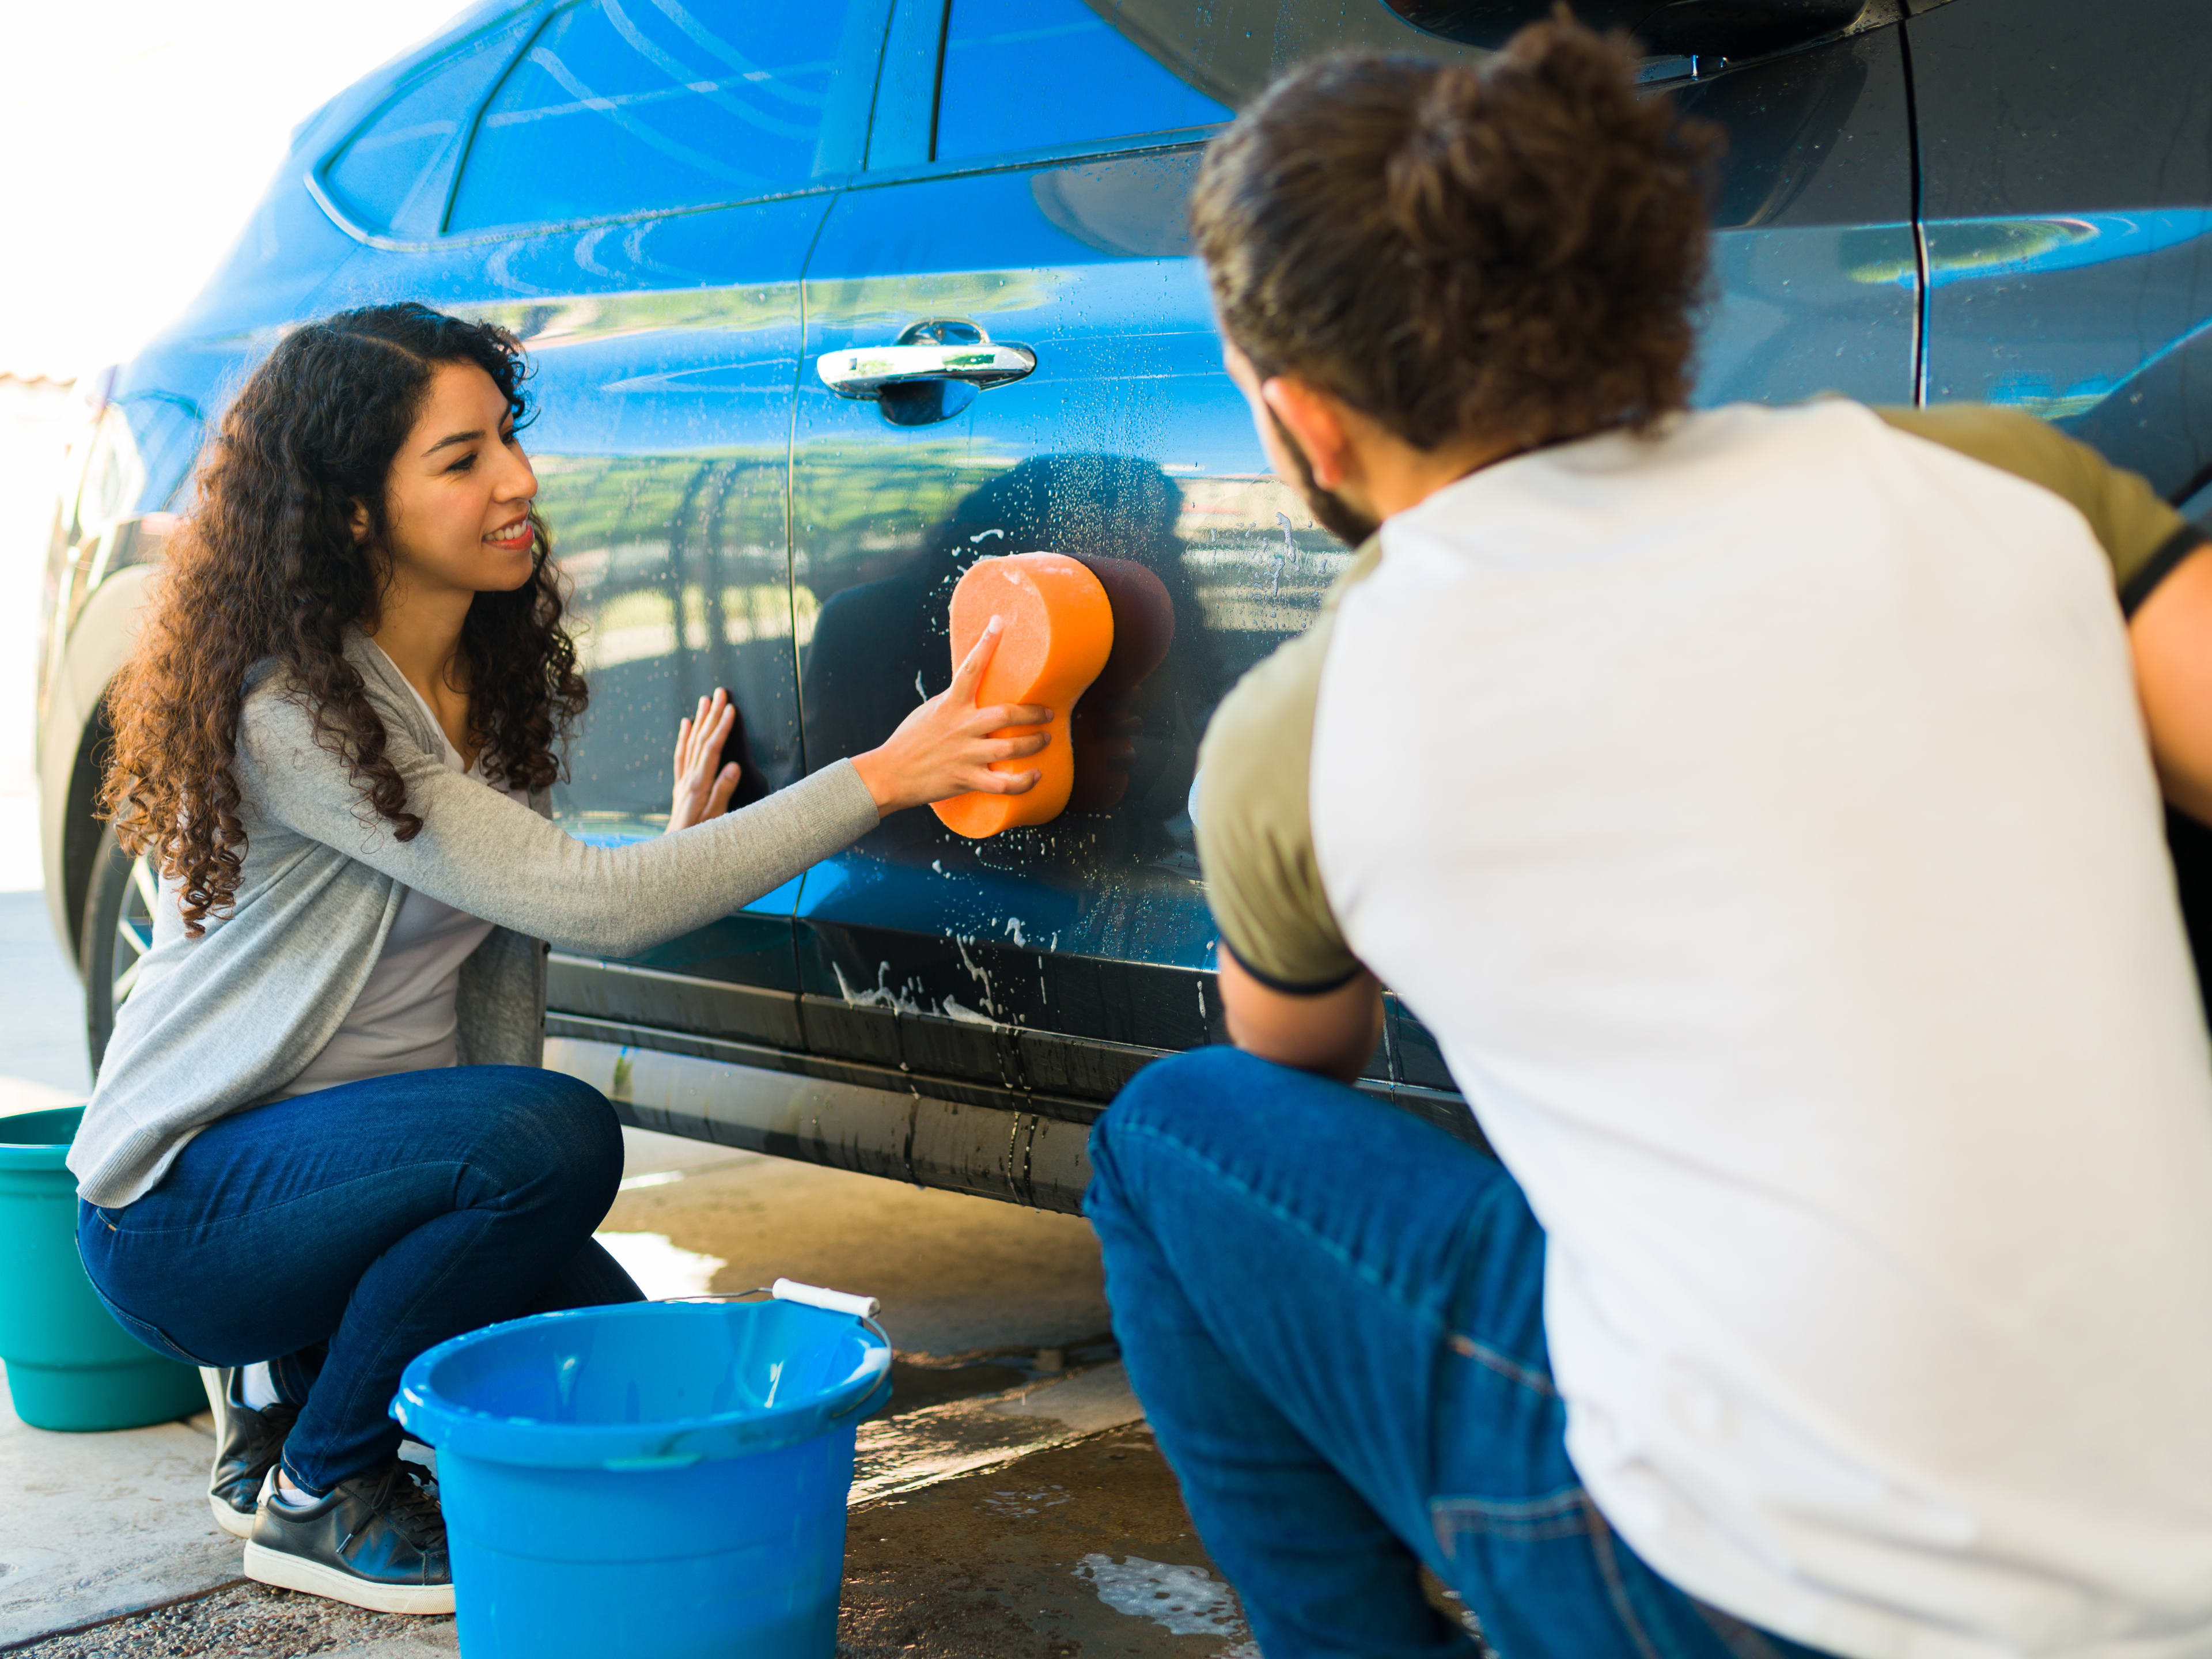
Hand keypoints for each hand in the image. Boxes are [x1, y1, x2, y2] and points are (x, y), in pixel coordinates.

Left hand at [668, 689, 741, 832]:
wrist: (674, 853)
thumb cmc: (698, 838)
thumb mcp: (715, 819)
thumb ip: (723, 792)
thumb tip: (734, 766)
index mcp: (699, 785)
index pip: (711, 749)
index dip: (722, 728)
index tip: (730, 709)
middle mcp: (689, 779)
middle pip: (701, 740)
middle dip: (712, 715)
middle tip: (720, 693)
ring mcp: (683, 781)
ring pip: (691, 744)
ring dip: (699, 720)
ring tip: (705, 700)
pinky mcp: (681, 787)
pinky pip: (681, 756)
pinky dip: (684, 738)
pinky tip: (686, 724)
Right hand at [849, 618, 1051, 816]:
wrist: (888, 775)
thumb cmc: (909, 741)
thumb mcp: (930, 711)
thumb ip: (954, 701)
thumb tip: (975, 687)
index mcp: (950, 705)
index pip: (970, 668)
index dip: (986, 643)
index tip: (998, 622)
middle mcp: (960, 727)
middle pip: (1006, 714)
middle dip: (1033, 713)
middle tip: (1048, 713)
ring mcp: (964, 755)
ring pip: (1010, 749)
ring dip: (1034, 743)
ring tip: (1045, 739)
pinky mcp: (966, 779)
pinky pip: (1003, 784)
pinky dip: (1024, 781)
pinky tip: (1035, 775)